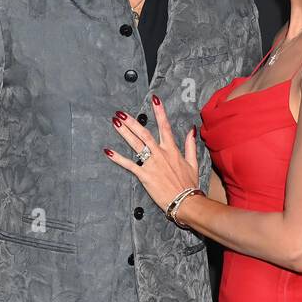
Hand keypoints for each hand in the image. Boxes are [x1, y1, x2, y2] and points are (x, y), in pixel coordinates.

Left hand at [104, 95, 197, 213]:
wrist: (186, 202)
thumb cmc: (189, 185)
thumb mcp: (193, 163)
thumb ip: (190, 146)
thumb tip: (191, 130)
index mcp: (172, 150)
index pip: (165, 127)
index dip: (159, 112)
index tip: (154, 99)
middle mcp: (160, 154)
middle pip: (144, 133)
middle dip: (132, 122)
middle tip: (121, 113)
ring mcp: (152, 164)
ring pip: (136, 144)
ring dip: (124, 132)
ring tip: (115, 122)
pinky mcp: (145, 175)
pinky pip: (129, 165)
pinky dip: (118, 158)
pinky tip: (108, 151)